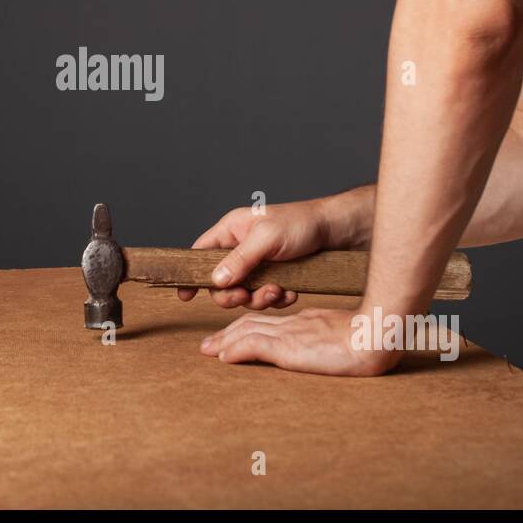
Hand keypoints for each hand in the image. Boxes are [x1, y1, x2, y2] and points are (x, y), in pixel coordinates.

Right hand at [183, 198, 339, 308]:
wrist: (337, 231)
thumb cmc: (302, 223)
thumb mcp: (267, 238)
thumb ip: (240, 259)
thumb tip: (216, 279)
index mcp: (232, 230)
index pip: (200, 253)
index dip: (191, 274)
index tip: (185, 295)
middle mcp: (241, 248)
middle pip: (221, 282)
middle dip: (234, 294)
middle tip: (246, 296)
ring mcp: (258, 264)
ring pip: (244, 293)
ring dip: (259, 298)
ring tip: (276, 291)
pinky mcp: (275, 277)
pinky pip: (265, 297)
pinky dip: (276, 299)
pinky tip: (290, 291)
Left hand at [200, 308, 402, 375]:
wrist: (379, 334)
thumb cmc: (374, 336)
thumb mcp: (348, 335)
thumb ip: (332, 339)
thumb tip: (334, 350)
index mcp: (308, 322)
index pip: (270, 323)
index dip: (248, 329)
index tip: (233, 337)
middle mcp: (294, 324)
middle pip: (252, 324)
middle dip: (228, 334)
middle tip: (209, 345)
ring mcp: (291, 334)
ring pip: (247, 332)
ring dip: (224, 342)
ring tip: (208, 351)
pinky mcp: (289, 345)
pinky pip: (254, 345)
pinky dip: (235, 350)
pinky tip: (223, 357)